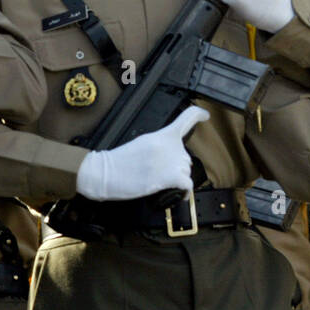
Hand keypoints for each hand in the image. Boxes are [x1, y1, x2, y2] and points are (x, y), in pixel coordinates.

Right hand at [75, 106, 208, 200]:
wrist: (105, 172)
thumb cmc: (118, 162)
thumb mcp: (141, 143)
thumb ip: (159, 145)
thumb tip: (171, 156)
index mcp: (161, 135)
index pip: (186, 119)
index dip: (198, 115)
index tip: (205, 115)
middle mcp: (169, 146)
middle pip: (185, 157)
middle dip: (176, 166)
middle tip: (158, 172)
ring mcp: (170, 161)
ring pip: (186, 172)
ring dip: (177, 179)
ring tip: (160, 182)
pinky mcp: (169, 177)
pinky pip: (187, 185)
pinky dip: (186, 192)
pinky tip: (181, 194)